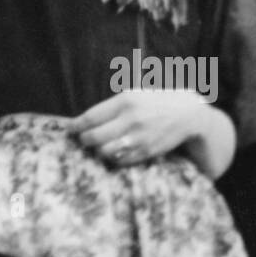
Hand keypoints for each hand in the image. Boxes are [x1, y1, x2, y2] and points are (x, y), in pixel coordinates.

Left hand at [68, 89, 205, 164]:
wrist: (187, 114)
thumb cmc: (154, 102)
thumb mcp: (133, 95)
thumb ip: (111, 107)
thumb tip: (84, 120)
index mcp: (125, 101)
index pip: (91, 117)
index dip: (76, 125)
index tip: (68, 128)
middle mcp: (131, 119)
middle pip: (95, 137)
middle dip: (84, 140)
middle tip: (82, 139)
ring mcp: (139, 137)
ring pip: (106, 151)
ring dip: (98, 151)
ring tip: (96, 147)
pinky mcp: (147, 151)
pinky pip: (121, 161)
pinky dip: (113, 159)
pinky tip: (113, 153)